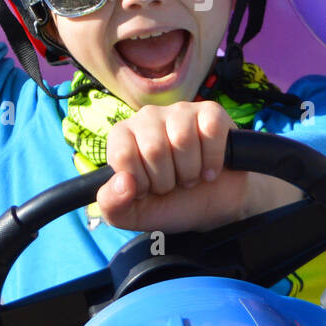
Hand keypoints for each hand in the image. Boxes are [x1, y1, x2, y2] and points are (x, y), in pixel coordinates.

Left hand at [95, 103, 301, 234]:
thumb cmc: (169, 204)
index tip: (148, 189)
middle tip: (173, 183)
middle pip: (154, 148)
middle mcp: (148, 117)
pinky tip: (211, 168)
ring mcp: (180, 111)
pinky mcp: (211, 112)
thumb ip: (111, 204)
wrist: (214, 209)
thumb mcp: (133, 214)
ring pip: (183, 139)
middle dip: (167, 179)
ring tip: (190, 175)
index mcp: (123, 136)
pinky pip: (210, 130)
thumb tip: (123, 182)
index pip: (123, 155)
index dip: (140, 182)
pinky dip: (213, 159)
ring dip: (191, 171)